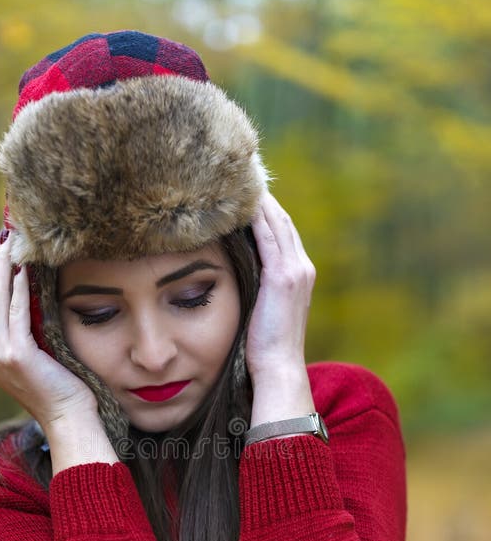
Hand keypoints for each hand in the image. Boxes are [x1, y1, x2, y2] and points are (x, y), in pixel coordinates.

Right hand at [0, 235, 98, 430]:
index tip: (3, 254)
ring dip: (5, 269)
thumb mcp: (43, 361)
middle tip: (6, 240)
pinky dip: (20, 287)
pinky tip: (27, 269)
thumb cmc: (66, 393)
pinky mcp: (16, 355)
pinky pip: (17, 312)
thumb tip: (41, 303)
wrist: (70, 420)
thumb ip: (34, 336)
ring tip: (13, 245)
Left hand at [246, 192, 315, 380]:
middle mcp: (302, 267)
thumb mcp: (264, 311)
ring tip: (238, 178)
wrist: (279, 367)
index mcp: (299, 274)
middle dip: (262, 197)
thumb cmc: (265, 348)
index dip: (265, 210)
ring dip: (258, 199)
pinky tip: (240, 201)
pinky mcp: (283, 277)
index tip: (246, 192)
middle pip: (281, 220)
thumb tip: (237, 274)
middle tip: (241, 173)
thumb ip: (258, 288)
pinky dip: (255, 216)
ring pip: (276, 222)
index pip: (282, 232)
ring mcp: (295, 270)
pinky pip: (268, 236)